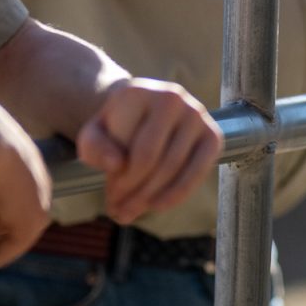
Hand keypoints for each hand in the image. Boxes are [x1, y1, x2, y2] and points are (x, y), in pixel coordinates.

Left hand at [75, 78, 223, 225]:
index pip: (128, 146)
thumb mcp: (93, 135)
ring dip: (150, 197)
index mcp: (137, 93)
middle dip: (134, 192)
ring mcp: (196, 114)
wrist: (143, 114)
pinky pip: (198, 171)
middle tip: (119, 213)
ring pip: (173, 167)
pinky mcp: (212, 134)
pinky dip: (178, 193)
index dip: (118, 178)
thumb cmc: (115, 128)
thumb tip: (117, 164)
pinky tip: (158, 205)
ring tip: (131, 212)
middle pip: (152, 159)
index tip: (109, 196)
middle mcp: (171, 98)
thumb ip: (94, 147)